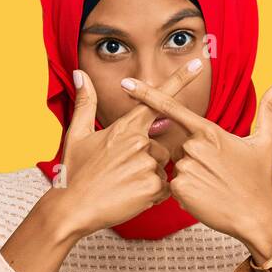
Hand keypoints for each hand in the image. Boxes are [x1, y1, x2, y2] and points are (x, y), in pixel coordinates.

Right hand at [52, 58, 205, 239]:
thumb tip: (79, 73)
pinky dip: (151, 195)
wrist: (72, 208)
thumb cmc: (74, 173)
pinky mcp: (153, 187)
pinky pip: (165, 189)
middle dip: (147, 161)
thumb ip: (85, 103)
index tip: (198, 63)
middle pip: (161, 148)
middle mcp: (140, 142)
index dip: (180, 80)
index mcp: (125, 126)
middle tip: (120, 173)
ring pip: (162, 169)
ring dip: (149, 178)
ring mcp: (147, 164)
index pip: (157, 100)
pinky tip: (130, 197)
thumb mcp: (76, 135)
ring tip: (123, 186)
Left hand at [119, 75, 271, 263]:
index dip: (147, 95)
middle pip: (181, 147)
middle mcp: (195, 147)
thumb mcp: (266, 142)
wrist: (258, 217)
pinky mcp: (180, 188)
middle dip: (195, 159)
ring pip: (178, 167)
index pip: (173, 108)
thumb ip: (270, 109)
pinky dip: (187, 192)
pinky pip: (174, 186)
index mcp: (210, 131)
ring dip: (192, 177)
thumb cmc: (261, 179)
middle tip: (218, 174)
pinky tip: (205, 198)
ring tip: (214, 187)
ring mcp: (186, 168)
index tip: (127, 84)